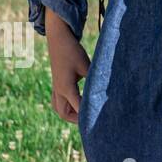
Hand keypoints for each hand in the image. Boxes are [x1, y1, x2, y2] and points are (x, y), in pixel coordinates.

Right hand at [44, 9, 89, 123]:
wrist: (58, 40)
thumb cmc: (73, 52)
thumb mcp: (86, 65)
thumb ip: (94, 79)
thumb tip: (105, 90)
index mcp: (66, 87)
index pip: (77, 106)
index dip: (87, 114)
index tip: (99, 119)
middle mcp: (58, 90)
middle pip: (64, 113)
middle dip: (76, 119)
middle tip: (91, 121)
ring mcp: (56, 87)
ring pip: (59, 108)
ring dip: (70, 114)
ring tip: (84, 115)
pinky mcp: (56, 84)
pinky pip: (58, 101)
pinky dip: (66, 106)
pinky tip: (78, 105)